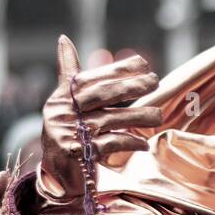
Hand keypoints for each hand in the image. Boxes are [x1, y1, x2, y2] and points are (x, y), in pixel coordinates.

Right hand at [37, 36, 162, 214]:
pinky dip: (129, 142)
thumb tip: (63, 38)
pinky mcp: (79, 154)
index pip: (90, 77)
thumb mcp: (65, 104)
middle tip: (155, 82)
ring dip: (137, 116)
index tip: (143, 63)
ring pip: (109, 119)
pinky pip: (110, 144)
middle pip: (101, 95)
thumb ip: (69, 75)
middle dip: (130, 87)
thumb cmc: (67, 133)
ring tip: (158, 115)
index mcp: (61, 97)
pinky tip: (142, 143)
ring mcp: (69, 133)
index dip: (116, 69)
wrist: (56, 176)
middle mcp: (62, 113)